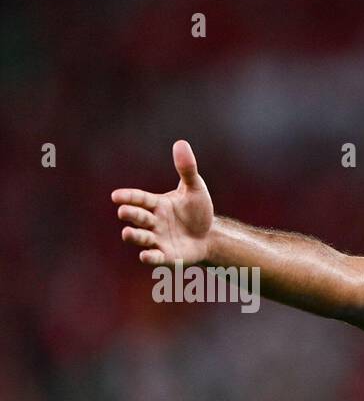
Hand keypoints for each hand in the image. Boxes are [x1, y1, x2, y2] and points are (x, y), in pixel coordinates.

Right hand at [111, 140, 213, 265]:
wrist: (210, 236)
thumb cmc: (198, 211)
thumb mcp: (195, 189)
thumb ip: (187, 169)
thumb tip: (181, 143)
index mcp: (157, 204)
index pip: (139, 198)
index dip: (128, 197)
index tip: (116, 196)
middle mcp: (153, 221)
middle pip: (138, 217)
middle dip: (131, 214)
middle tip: (124, 212)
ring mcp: (158, 239)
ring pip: (142, 238)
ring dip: (134, 236)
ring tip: (127, 233)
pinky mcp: (166, 256)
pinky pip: (155, 257)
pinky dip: (149, 257)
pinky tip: (145, 256)